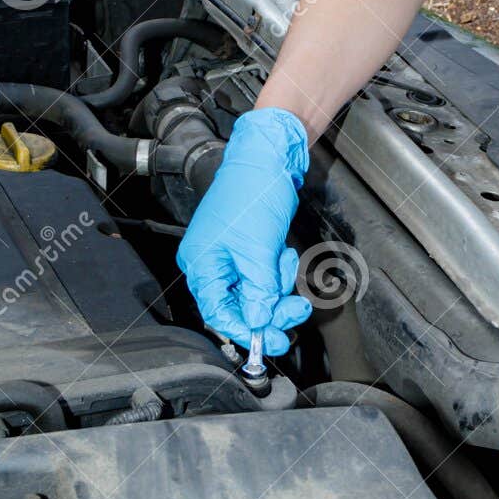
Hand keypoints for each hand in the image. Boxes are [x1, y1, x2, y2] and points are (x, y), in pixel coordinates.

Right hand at [176, 107, 312, 355]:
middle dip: (270, 309)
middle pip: (240, 305)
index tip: (271, 341)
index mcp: (202, 263)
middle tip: (296, 311)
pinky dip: (278, 270)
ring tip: (286, 262)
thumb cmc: (253, 192)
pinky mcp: (249, 247)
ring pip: (256, 291)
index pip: (219, 312)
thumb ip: (259, 290)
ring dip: (277, 286)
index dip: (245, 330)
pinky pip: (265, 273)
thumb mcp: (259, 249)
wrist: (269, 157)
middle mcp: (212, 261)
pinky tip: (284, 254)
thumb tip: (258, 321)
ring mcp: (231, 254)